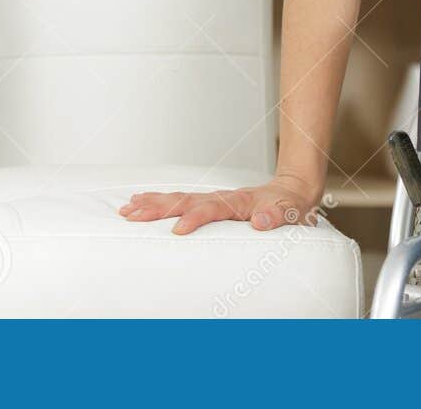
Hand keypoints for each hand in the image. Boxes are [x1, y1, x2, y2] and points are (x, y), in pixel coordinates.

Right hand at [117, 173, 322, 234]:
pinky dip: (161, 201)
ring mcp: (214, 200)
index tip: (177, 230)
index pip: (213, 209)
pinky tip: (142, 203)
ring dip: (153, 203)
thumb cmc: (291, 205)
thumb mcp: (292, 211)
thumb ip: (278, 216)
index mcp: (240, 202)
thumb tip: (260, 222)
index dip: (196, 218)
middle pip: (186, 200)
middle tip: (132, 215)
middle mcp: (223, 198)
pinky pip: (182, 201)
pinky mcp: (211, 204)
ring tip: (127, 208)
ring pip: (179, 199)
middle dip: (159, 207)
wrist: (293, 190)